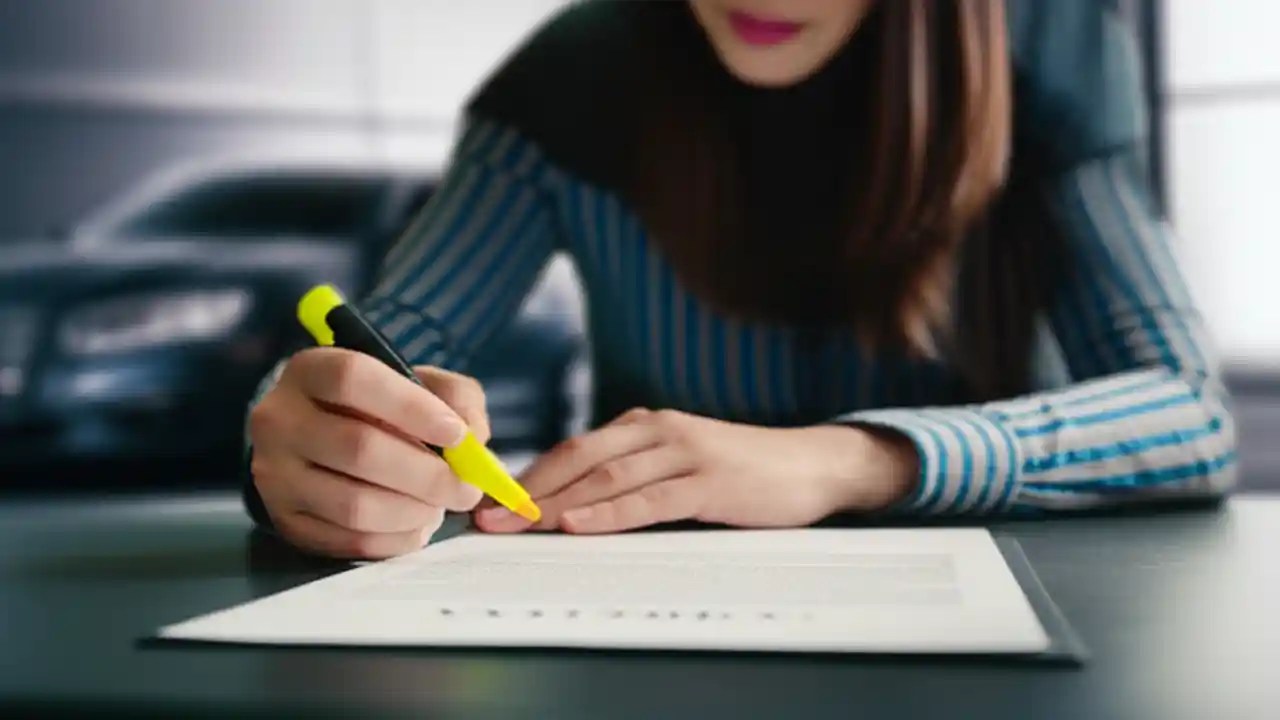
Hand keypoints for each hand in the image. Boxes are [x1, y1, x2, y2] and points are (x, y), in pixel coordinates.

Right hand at [249, 348, 489, 558]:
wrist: (319, 444)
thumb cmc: (379, 408)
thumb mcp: (420, 384)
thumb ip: (456, 398)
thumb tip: (473, 439)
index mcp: (310, 370)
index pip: (353, 379)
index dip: (411, 407)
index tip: (455, 433)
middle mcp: (279, 420)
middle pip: (358, 448)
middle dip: (428, 474)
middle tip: (466, 488)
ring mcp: (275, 475)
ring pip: (354, 504)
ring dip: (413, 511)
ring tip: (439, 506)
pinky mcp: (285, 522)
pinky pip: (348, 541)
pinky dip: (396, 540)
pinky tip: (416, 526)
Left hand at [474, 408, 917, 534]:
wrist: (811, 464)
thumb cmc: (740, 472)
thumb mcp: (679, 464)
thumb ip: (634, 475)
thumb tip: (573, 505)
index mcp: (645, 424)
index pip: (574, 449)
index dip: (528, 475)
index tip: (490, 501)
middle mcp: (658, 430)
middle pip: (579, 458)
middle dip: (528, 490)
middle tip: (486, 517)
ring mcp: (684, 452)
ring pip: (607, 477)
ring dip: (557, 503)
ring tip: (518, 525)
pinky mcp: (709, 481)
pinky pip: (650, 498)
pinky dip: (610, 513)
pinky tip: (579, 525)